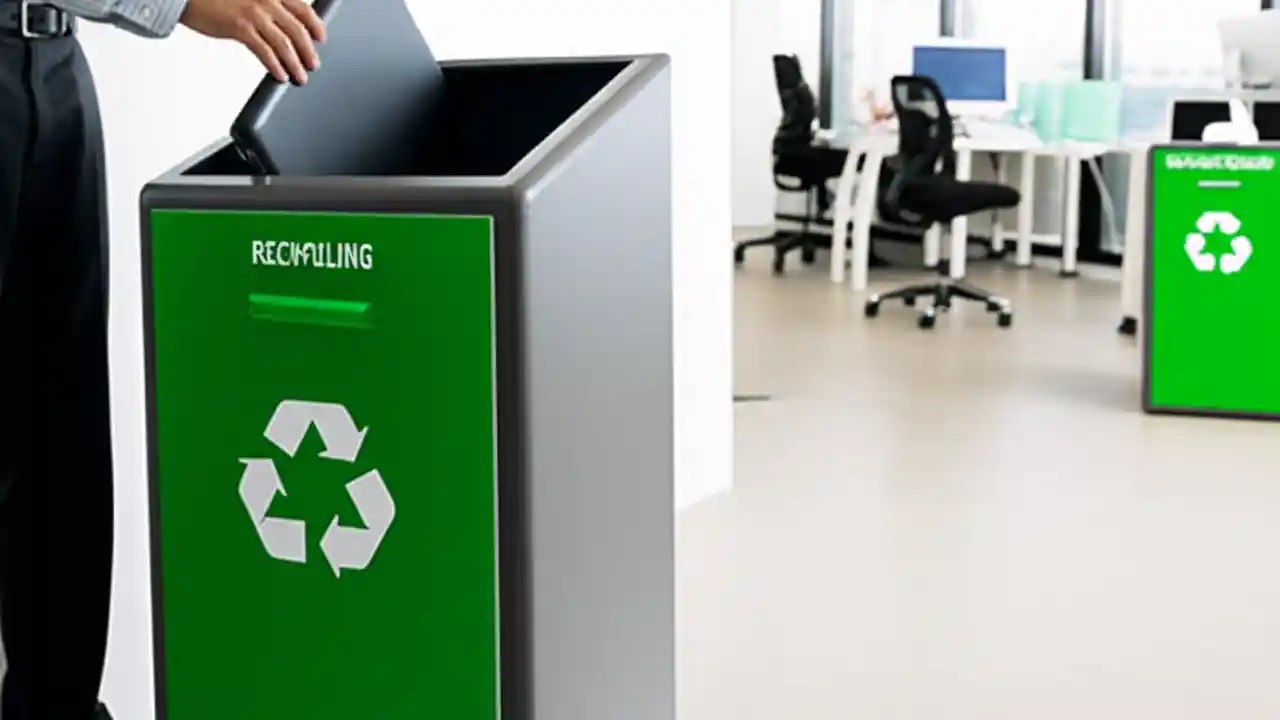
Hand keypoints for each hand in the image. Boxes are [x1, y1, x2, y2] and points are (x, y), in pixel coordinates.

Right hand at [180, 0, 326, 84]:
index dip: (316, 25)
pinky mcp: (240, 28)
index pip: (303, 9)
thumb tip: (283, 25)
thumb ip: (267, 7)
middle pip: (297, 29)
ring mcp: (254, 13)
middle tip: (313, 64)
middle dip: (308, 50)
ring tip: (300, 76)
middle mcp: (266, 0)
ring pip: (284, 43)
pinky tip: (280, 75)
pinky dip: (276, 66)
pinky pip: (265, 52)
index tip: (321, 38)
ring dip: (295, 63)